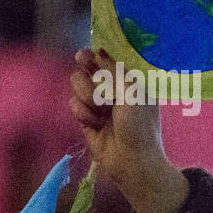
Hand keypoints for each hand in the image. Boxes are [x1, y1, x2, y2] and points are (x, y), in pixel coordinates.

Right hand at [69, 48, 188, 212]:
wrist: (131, 161)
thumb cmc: (139, 127)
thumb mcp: (133, 95)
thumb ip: (116, 72)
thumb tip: (100, 51)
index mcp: (129, 82)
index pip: (107, 60)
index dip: (95, 55)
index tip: (86, 55)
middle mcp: (112, 89)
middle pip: (87, 68)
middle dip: (87, 75)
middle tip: (82, 71)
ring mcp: (97, 103)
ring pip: (77, 84)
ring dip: (87, 96)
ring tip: (102, 112)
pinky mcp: (85, 117)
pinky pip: (73, 103)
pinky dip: (83, 113)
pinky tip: (94, 125)